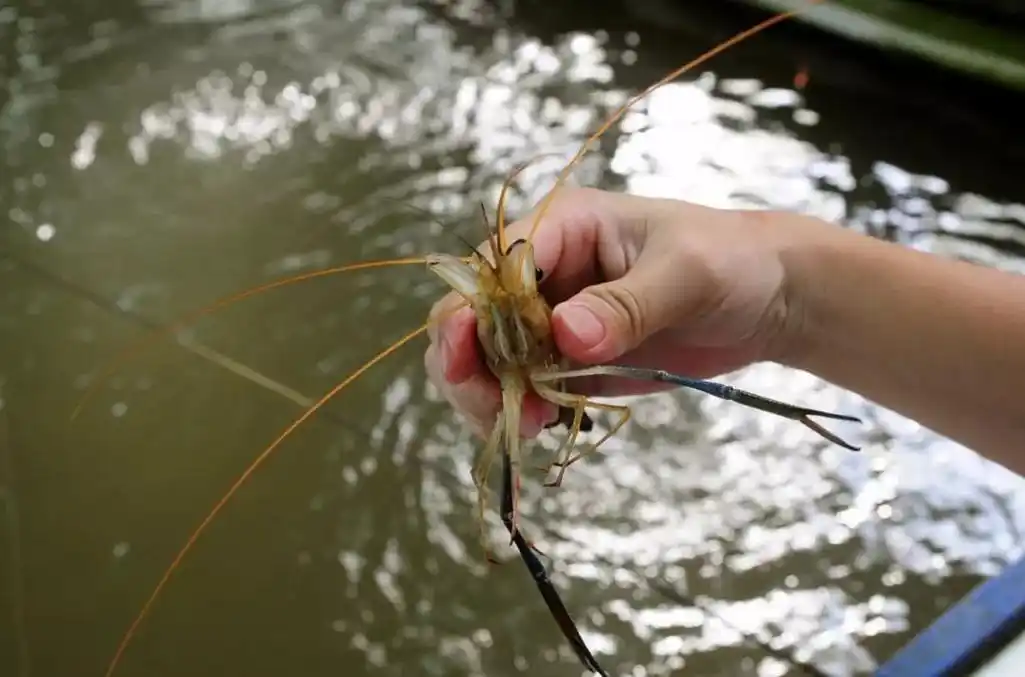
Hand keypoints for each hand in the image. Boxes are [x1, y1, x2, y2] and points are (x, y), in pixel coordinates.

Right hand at [424, 187, 810, 437]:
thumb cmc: (733, 261)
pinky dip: (514, 412)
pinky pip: (519, 388)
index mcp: (561, 229)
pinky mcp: (567, 363)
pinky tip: (537, 428)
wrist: (768, 299)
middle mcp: (543, 274)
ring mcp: (550, 321)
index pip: (492, 269)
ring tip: (528, 425)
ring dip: (487, 396)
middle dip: (468, 364)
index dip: (471, 313)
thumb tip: (565, 335)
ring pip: (483, 360)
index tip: (473, 357)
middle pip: (470, 318)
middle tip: (499, 407)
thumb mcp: (687, 273)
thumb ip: (626, 303)